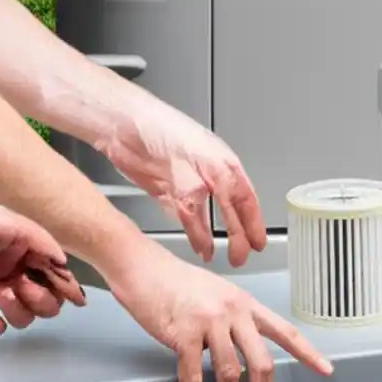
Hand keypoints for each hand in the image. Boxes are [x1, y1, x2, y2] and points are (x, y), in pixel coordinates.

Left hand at [0, 198, 86, 333]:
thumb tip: (62, 262)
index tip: (76, 299)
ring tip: (0, 296)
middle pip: (45, 296)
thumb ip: (40, 240)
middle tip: (23, 289)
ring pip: (21, 310)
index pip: (56, 271)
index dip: (68, 286)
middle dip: (40, 298)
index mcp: (26, 247)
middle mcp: (14, 265)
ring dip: (16, 310)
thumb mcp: (8, 223)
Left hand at [102, 106, 265, 266]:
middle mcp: (209, 174)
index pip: (244, 201)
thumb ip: (196, 202)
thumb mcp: (185, 171)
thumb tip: (204, 234)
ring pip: (209, 215)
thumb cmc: (159, 129)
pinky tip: (198, 244)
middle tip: (242, 257)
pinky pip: (186, 215)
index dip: (253, 224)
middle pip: (230, 210)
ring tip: (223, 256)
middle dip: (239, 236)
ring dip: (216, 237)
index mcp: (222, 165)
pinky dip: (194, 232)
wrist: (123, 124)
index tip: (258, 243)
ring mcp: (189, 182)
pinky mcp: (168, 189)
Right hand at [105, 244, 332, 381]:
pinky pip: (194, 373)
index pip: (285, 332)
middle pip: (262, 360)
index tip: (325, 369)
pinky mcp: (185, 333)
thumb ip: (234, 322)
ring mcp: (210, 321)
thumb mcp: (218, 296)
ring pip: (231, 371)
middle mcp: (234, 311)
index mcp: (246, 303)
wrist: (146, 268)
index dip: (308, 353)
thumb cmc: (178, 283)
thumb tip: (242, 353)